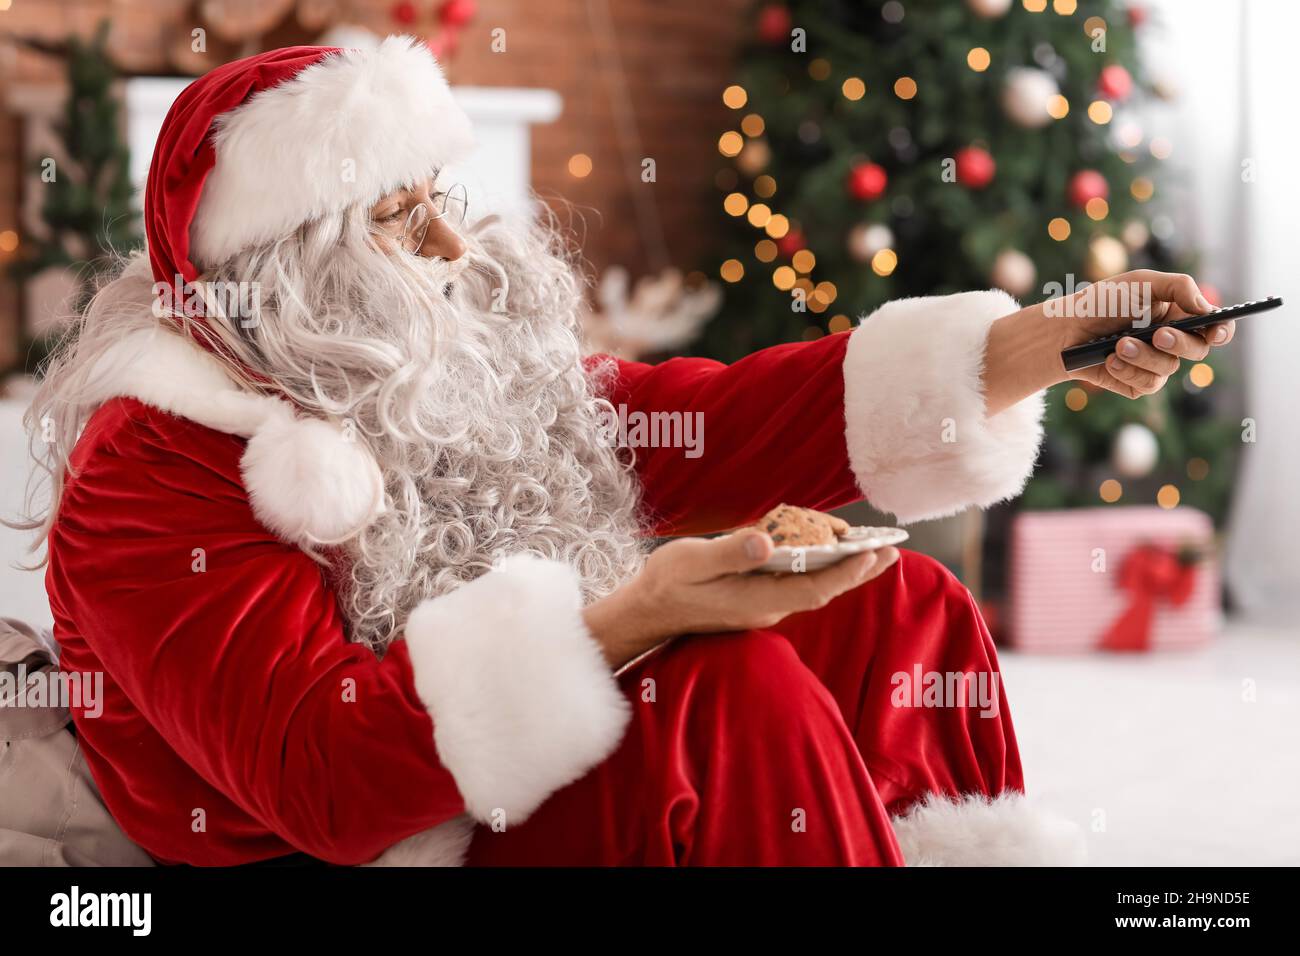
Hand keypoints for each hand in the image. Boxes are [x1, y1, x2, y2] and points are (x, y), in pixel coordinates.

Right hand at [583, 530, 899, 668]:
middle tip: (890, 549)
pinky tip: (825, 552)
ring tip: (868, 548)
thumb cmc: (668, 583)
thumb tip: (767, 542)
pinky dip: (817, 568)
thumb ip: (731, 551)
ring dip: (840, 568)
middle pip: (822, 589)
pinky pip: (796, 584)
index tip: (875, 554)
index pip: (815, 587)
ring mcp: (762, 606)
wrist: (647, 612)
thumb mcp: (693, 560)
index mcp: (757, 600)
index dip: (848, 572)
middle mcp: (767, 607)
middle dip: (857, 570)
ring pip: (812, 586)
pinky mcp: (755, 601)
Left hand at [983, 270, 1236, 413]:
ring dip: (1143, 357)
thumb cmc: (1101, 302)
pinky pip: (1147, 385)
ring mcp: (1155, 364)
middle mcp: (1172, 342)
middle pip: (1198, 350)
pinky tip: (1109, 361)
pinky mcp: (1136, 383)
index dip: (1221, 331)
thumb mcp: (1140, 282)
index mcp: (1179, 315)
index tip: (1215, 332)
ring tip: (1117, 345)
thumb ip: (1179, 286)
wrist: (1063, 331)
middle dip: (1178, 343)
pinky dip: (1128, 372)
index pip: (1214, 327)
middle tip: (1156, 335)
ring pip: (1169, 369)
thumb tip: (1206, 306)